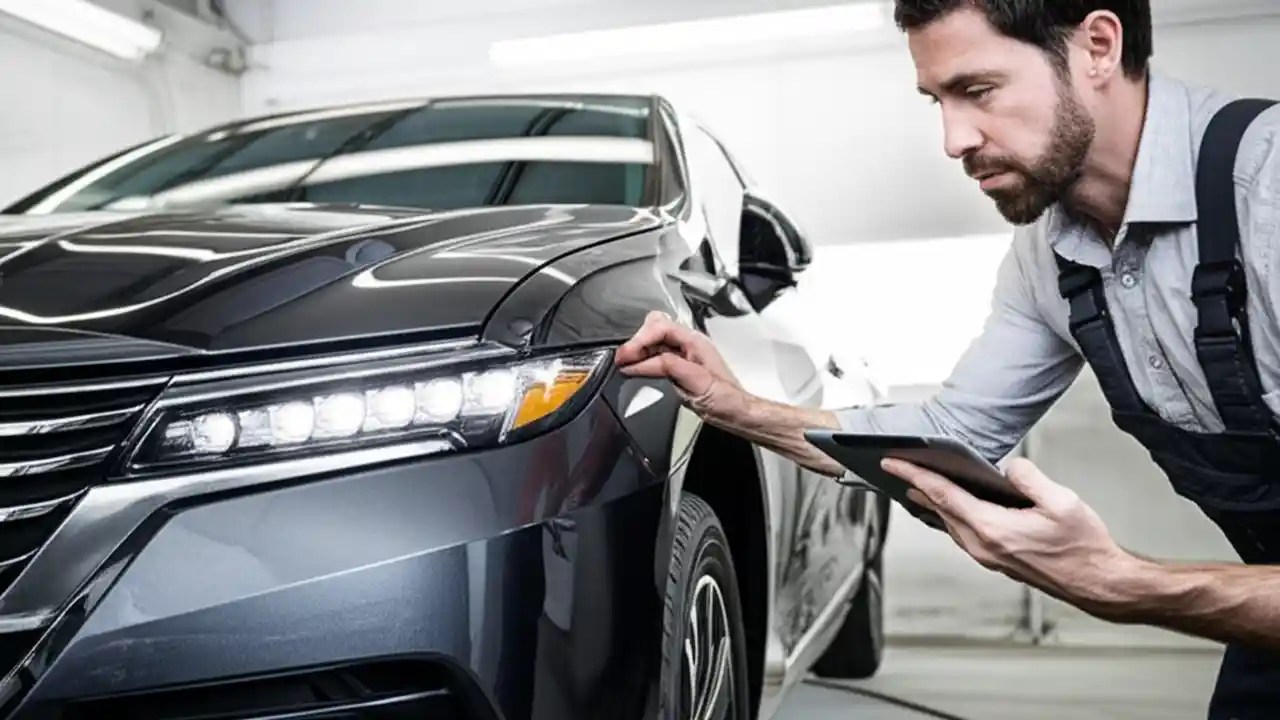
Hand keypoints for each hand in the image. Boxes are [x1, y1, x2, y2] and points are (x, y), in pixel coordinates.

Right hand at [614, 311, 750, 424]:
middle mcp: (688, 344)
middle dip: (636, 342)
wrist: (735, 413)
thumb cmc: (725, 399)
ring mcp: (683, 355)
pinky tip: (635, 369)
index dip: (640, 339)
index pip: (661, 327)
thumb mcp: (698, 382)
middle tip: (622, 360)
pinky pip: (656, 357)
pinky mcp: (678, 367)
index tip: (626, 356)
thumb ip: (672, 367)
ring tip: (624, 364)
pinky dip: (642, 361)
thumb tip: (647, 361)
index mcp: (696, 342)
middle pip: (655, 329)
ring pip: (654, 342)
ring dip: (637, 351)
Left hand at [882, 457, 1137, 616]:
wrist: (1099, 583)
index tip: (893, 463)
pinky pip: (963, 533)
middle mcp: (983, 545)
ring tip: (920, 485)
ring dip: (933, 503)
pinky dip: (951, 516)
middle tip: (899, 469)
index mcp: (991, 528)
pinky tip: (954, 508)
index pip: (942, 495)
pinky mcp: (997, 560)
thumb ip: (1028, 477)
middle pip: (940, 510)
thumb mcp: (1060, 500)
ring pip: (950, 524)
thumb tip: (1008, 468)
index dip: (914, 476)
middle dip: (918, 487)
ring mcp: (988, 556)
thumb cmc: (1083, 547)